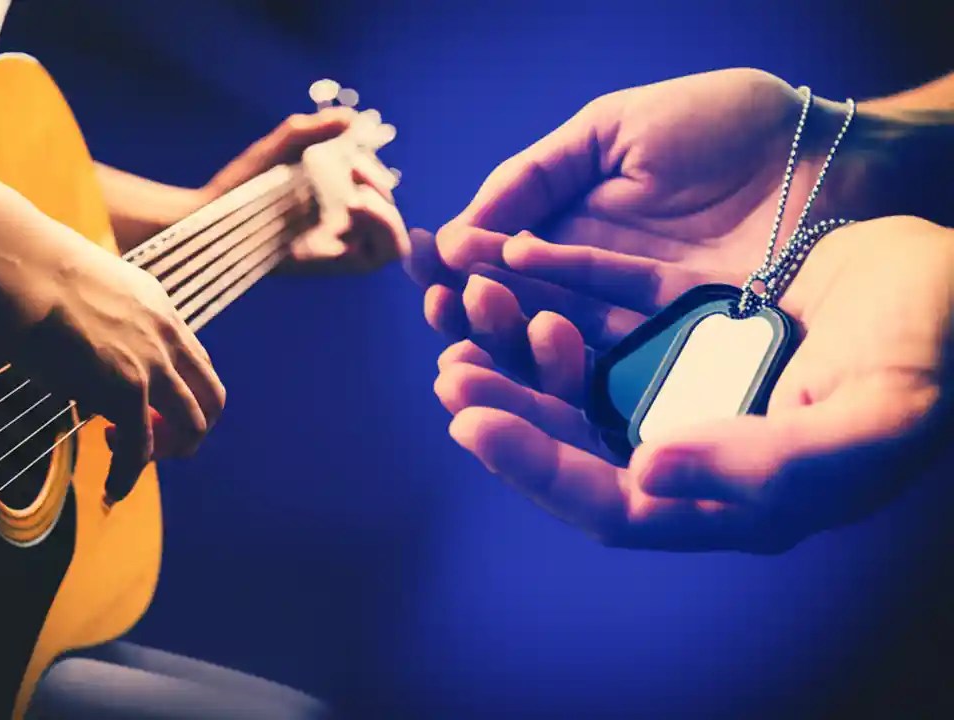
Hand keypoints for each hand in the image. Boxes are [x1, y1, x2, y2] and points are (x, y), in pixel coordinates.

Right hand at [0, 220, 225, 501]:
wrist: (21, 268)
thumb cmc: (30, 272)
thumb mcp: (82, 290)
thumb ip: (93, 323)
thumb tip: (71, 350)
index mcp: (158, 308)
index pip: (193, 360)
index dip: (179, 392)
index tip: (150, 407)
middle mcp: (166, 335)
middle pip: (211, 395)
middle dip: (192, 428)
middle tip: (158, 443)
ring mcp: (152, 364)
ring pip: (193, 424)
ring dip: (170, 452)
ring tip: (134, 463)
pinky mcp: (127, 391)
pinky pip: (141, 449)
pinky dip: (129, 476)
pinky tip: (112, 490)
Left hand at [205, 108, 407, 273]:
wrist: (213, 216)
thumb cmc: (244, 183)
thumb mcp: (281, 146)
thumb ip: (315, 129)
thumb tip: (353, 118)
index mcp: (335, 191)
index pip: (377, 183)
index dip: (376, 169)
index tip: (354, 154)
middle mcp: (344, 220)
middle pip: (388, 209)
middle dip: (381, 187)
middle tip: (356, 169)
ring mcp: (342, 244)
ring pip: (393, 238)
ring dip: (387, 213)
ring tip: (360, 196)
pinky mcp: (336, 262)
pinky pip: (377, 255)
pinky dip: (380, 228)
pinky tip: (354, 206)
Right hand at [408, 67, 943, 338]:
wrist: (823, 153)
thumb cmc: (722, 127)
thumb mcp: (612, 132)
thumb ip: (533, 177)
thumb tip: (454, 236)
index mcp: (564, 234)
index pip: (490, 263)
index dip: (452, 266)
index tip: (421, 259)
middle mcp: (584, 289)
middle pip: (507, 317)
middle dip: (467, 309)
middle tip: (448, 297)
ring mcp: (624, 328)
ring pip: (545, 349)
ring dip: (501, 338)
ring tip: (478, 313)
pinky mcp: (667, 359)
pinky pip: (604, 368)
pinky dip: (562, 360)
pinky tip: (533, 338)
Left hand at [434, 216, 951, 552]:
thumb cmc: (927, 359)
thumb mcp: (863, 426)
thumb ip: (758, 466)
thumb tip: (645, 473)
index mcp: (732, 495)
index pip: (610, 501)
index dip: (537, 468)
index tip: (471, 425)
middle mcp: (697, 447)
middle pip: (580, 443)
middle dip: (509, 415)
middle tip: (449, 379)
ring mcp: (689, 384)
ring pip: (582, 381)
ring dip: (521, 357)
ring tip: (462, 328)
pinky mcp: (689, 324)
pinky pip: (609, 313)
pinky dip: (560, 293)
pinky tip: (512, 265)